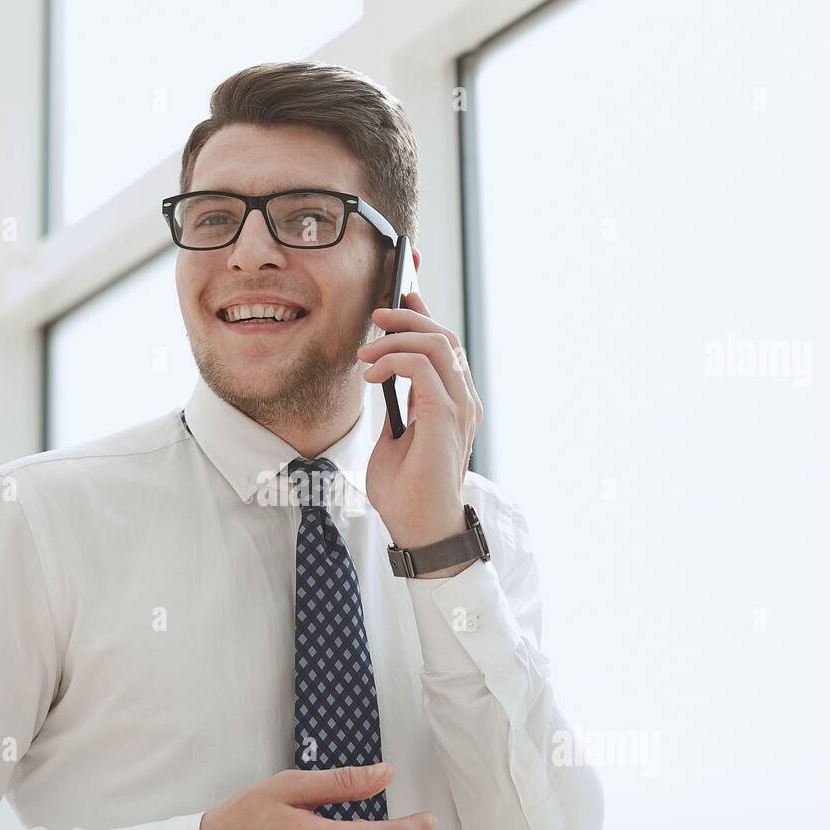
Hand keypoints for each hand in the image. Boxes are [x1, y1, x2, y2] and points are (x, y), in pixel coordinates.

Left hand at [357, 290, 483, 552]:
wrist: (419, 530)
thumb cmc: (407, 492)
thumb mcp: (395, 437)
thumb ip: (398, 406)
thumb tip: (384, 376)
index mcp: (453, 403)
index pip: (445, 346)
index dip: (422, 315)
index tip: (396, 299)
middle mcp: (463, 401)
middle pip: (444, 335)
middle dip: (408, 316)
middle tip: (374, 318)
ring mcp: (459, 408)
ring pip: (438, 343)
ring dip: (396, 338)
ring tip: (366, 354)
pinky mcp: (447, 418)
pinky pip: (424, 367)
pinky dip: (394, 360)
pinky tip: (372, 376)